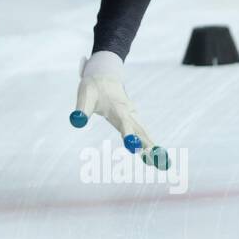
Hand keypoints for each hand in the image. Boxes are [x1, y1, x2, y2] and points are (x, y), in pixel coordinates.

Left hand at [70, 51, 167, 169]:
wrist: (104, 76)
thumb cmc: (93, 87)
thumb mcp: (85, 96)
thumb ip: (81, 109)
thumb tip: (76, 121)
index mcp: (117, 109)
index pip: (124, 124)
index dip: (129, 136)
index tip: (133, 149)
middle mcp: (128, 113)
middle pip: (141, 131)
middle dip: (149, 146)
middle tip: (158, 160)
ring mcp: (132, 116)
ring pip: (144, 132)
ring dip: (152, 146)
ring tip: (162, 163)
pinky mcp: (132, 118)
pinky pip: (142, 132)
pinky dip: (149, 143)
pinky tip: (153, 155)